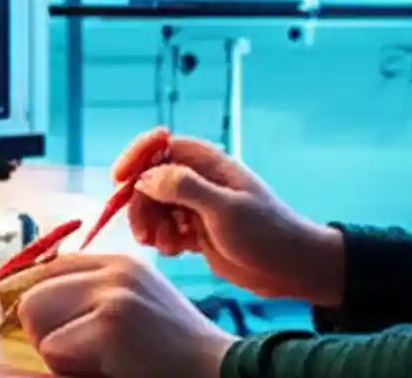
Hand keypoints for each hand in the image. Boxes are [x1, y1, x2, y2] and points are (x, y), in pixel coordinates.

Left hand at [17, 253, 236, 377]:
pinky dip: (72, 369)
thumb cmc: (170, 353)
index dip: (38, 302)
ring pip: (36, 319)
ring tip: (99, 360)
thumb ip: (90, 298)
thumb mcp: (133, 308)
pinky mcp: (111, 322)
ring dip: (57, 353)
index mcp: (118, 262)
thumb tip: (24, 303)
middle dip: (45, 333)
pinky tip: (111, 369)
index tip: (49, 329)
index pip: (47, 268)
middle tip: (83, 354)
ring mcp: (113, 292)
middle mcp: (114, 269)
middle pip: (32, 294)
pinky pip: (54, 349)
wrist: (217, 371)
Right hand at [114, 127, 344, 306]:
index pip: (160, 145)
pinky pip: (165, 228)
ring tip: (164, 245)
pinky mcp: (197, 231)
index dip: (136, 158)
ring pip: (154, 207)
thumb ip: (184, 187)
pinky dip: (163, 239)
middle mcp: (200, 180)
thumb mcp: (224, 209)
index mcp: (208, 163)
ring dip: (150, 225)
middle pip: (150, 180)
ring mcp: (197, 206)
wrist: (293, 267)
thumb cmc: (266, 233)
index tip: (118, 180)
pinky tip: (175, 251)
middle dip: (140, 204)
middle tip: (143, 233)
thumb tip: (145, 177)